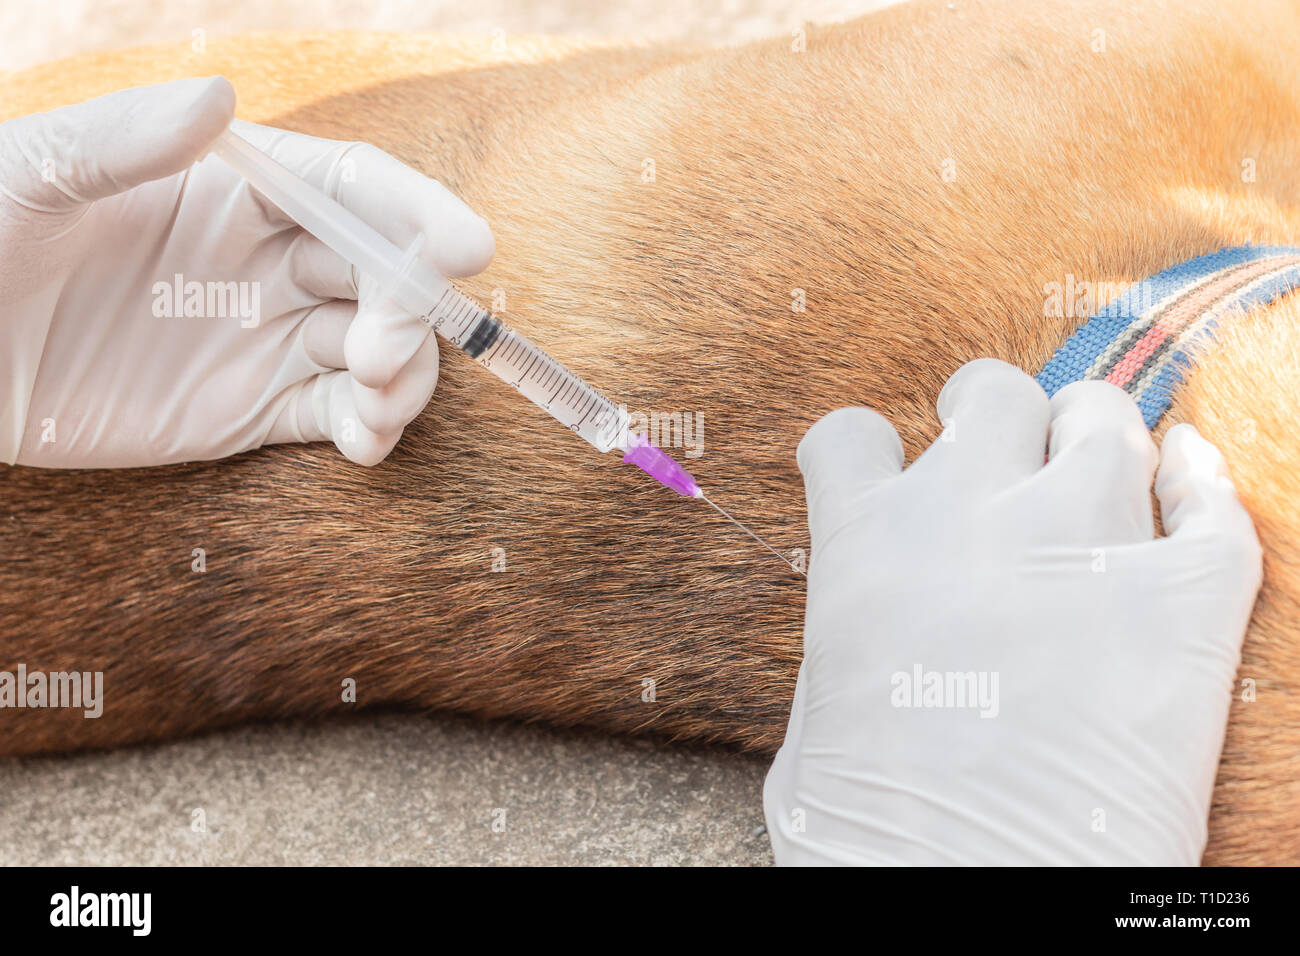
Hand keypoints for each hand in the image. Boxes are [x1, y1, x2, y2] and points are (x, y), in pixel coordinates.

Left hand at [0, 77, 493, 467]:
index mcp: (230, 189)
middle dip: (408, 310)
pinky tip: (363, 442)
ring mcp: (264, 337)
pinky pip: (335, 414)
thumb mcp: (30, 178)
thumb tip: (220, 95)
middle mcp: (264, 259)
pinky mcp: (251, 410)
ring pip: (377, 348)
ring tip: (375, 407)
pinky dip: (369, 429)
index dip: (418, 213)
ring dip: (404, 375)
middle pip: (382, 272)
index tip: (468, 249)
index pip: (352, 188)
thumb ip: (124, 139)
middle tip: (380, 353)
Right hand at [765, 359, 1262, 864]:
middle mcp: (971, 516)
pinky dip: (1202, 481)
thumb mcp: (813, 727)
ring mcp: (1084, 546)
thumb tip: (869, 622)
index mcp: (865, 544)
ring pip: (1102, 420)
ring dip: (1090, 434)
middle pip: (989, 394)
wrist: (988, 907)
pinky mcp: (1186, 602)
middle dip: (985, 412)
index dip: (861, 450)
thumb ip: (843, 639)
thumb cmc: (874, 844)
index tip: (880, 475)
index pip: (849, 433)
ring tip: (1090, 464)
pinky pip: (1211, 500)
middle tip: (996, 451)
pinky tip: (1188, 476)